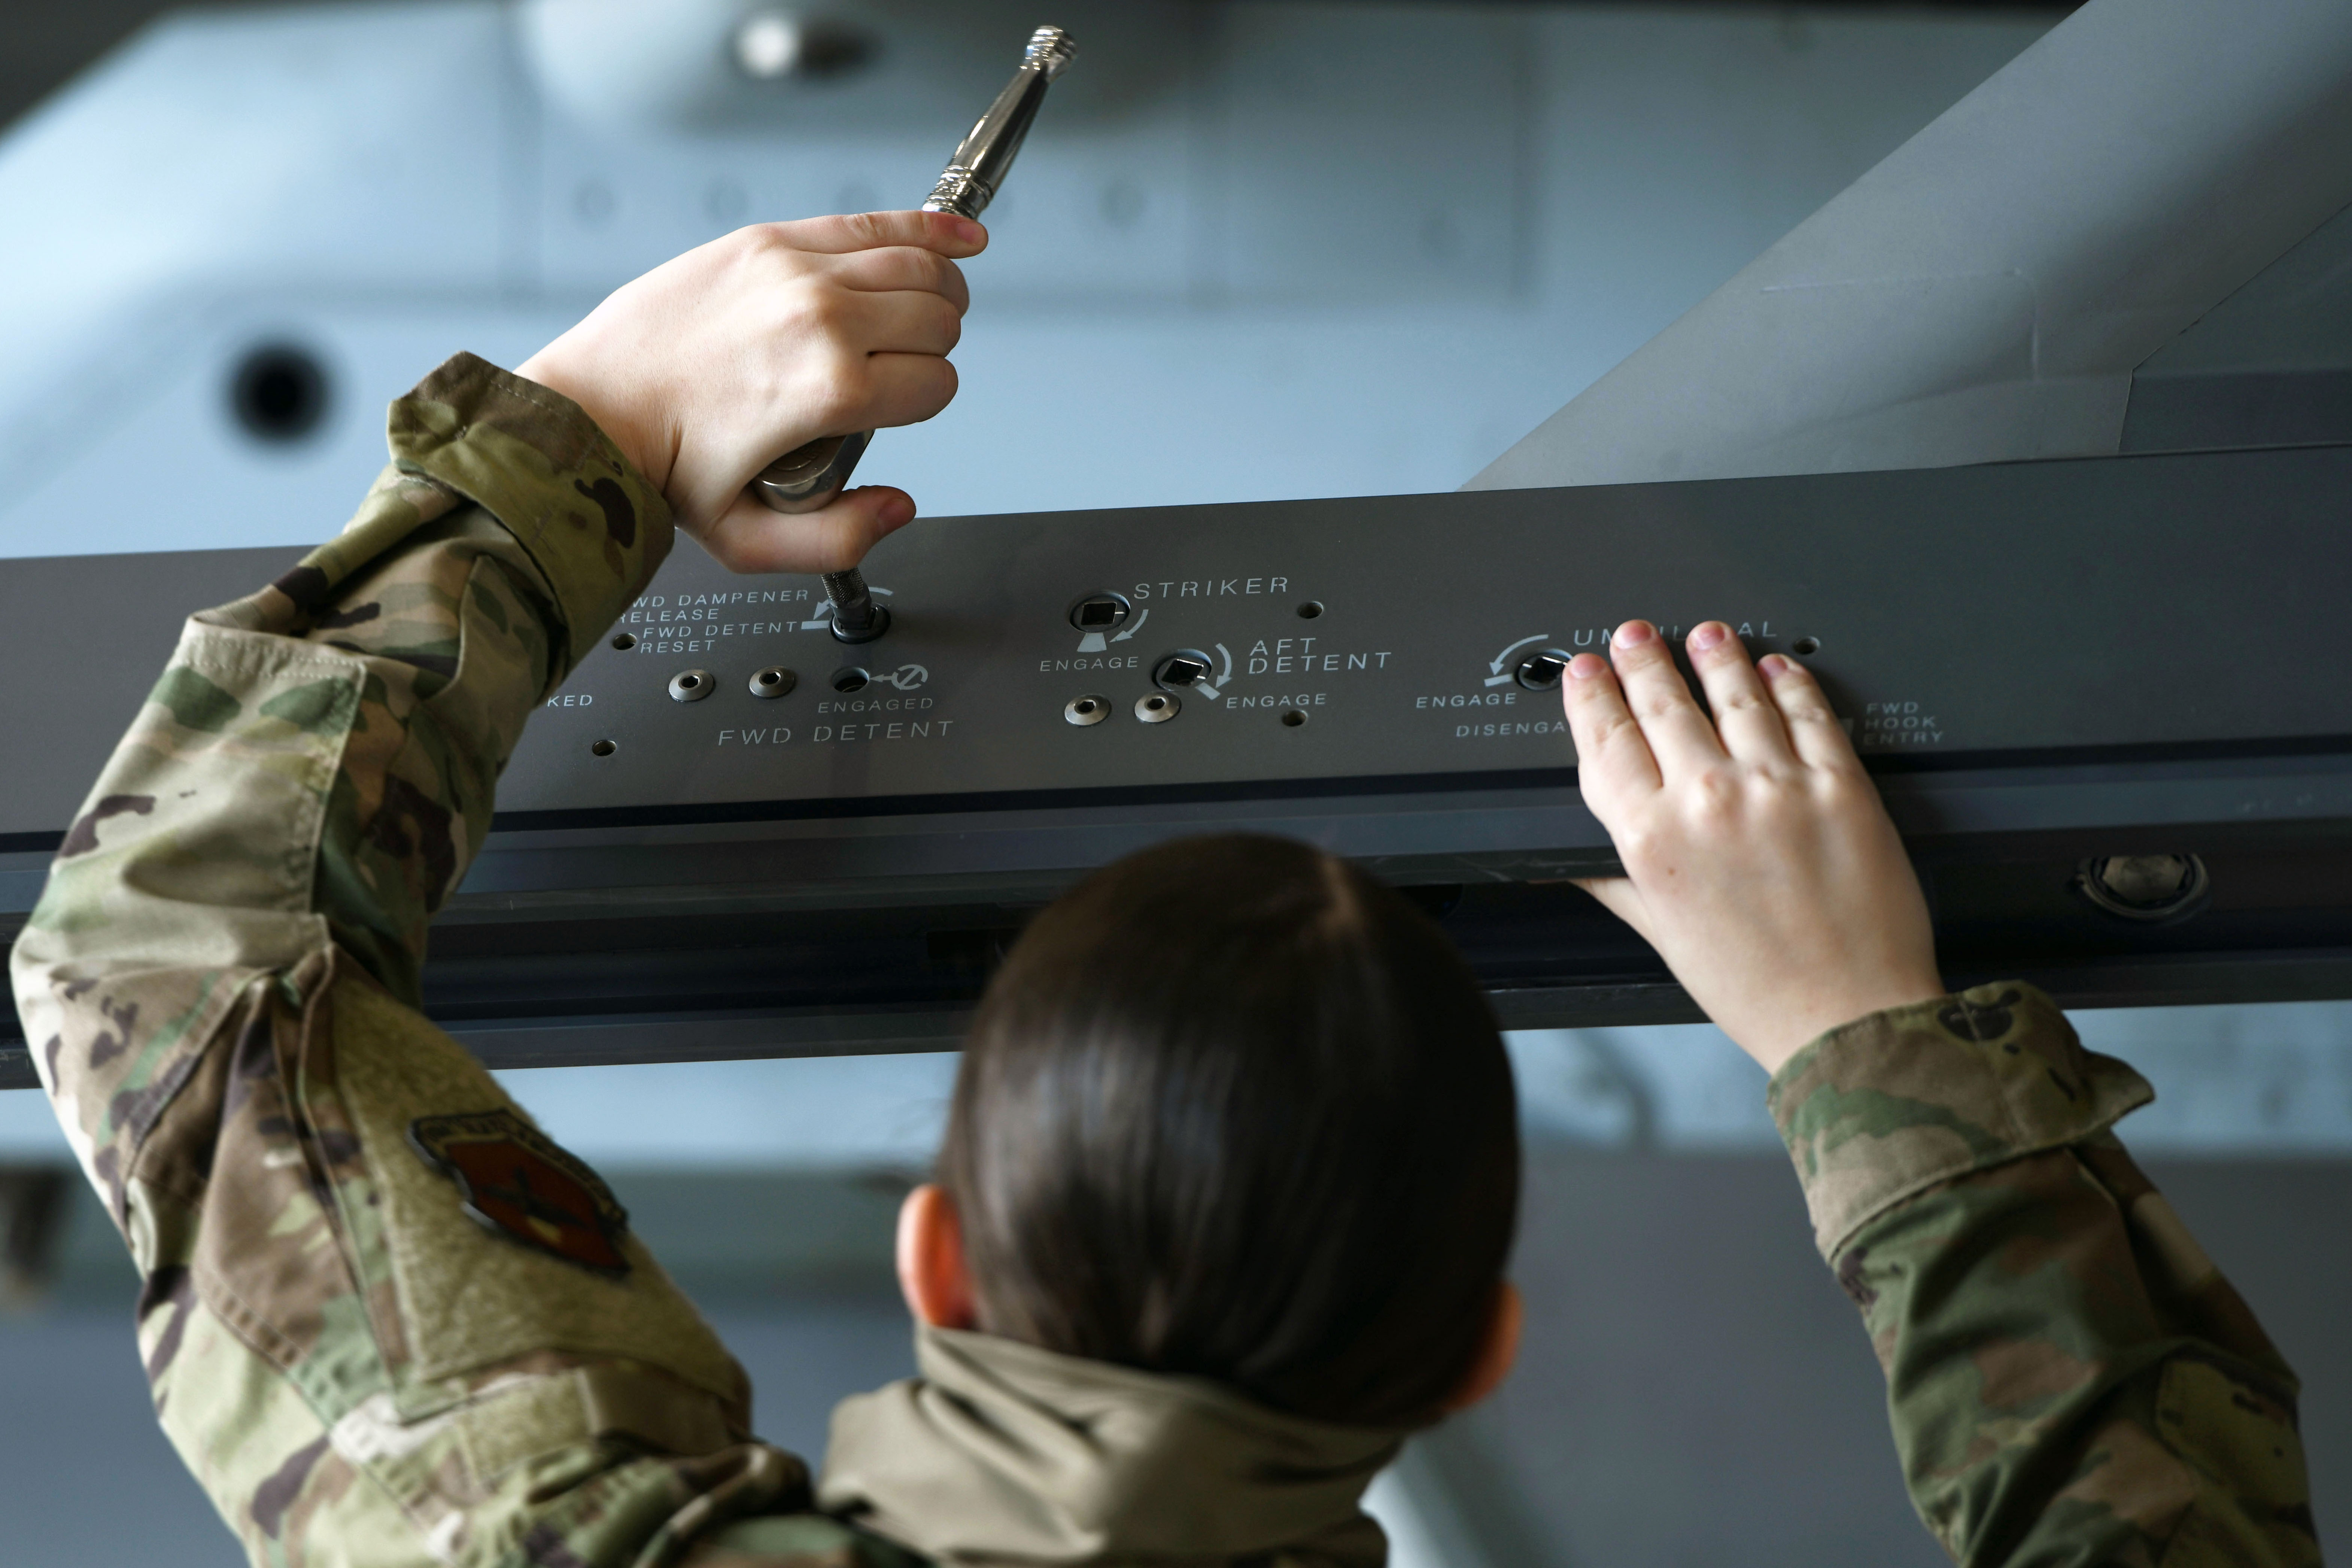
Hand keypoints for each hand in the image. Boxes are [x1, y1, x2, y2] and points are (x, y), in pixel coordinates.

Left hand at [517, 209, 987, 572]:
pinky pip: (873, 222)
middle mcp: (821, 320)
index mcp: (829, 391)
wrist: (593, 410)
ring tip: (930, 311)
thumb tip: (898, 508)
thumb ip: (840, 540)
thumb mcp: (751, 539)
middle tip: (904, 366)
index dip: (924, 402)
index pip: (936, 383)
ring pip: (918, 265)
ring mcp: (794, 271)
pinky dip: (928, 227)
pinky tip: (958, 236)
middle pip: (937, 319)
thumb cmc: (664, 465)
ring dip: (939, 291)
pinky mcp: (768, 239)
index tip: (893, 409)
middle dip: (935, 348)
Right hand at [1564, 620, 1944, 1072]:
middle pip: (1663, 704)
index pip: (1606, 742)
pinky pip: (1809, 714)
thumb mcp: (1662, 935)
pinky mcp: (1840, 787)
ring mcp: (1777, 788)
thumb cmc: (1756, 987)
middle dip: (1644, 658)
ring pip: (1735, 693)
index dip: (1592, 696)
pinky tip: (1777, 667)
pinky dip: (1788, 683)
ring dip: (1715, 655)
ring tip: (1706, 635)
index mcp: (1653, 840)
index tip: (1587, 672)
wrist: (1847, 1017)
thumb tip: (1571, 862)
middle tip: (1635, 635)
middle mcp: (1708, 802)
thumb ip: (1613, 882)